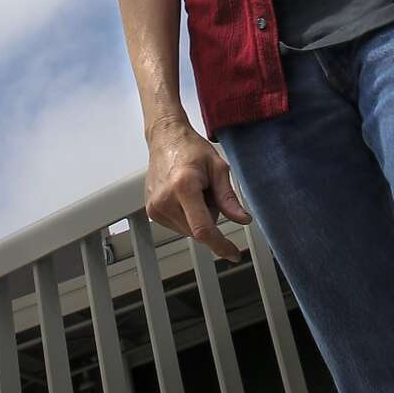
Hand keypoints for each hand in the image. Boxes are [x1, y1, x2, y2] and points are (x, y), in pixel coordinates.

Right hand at [145, 119, 251, 262]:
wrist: (166, 139)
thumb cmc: (191, 149)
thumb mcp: (218, 168)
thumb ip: (229, 197)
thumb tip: (242, 219)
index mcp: (184, 186)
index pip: (203, 229)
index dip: (220, 245)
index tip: (233, 254)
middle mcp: (165, 200)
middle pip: (197, 231)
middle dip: (210, 217)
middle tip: (208, 191)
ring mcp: (155, 207)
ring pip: (188, 230)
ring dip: (197, 217)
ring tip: (194, 191)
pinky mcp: (151, 211)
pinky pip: (178, 225)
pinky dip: (187, 215)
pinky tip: (184, 196)